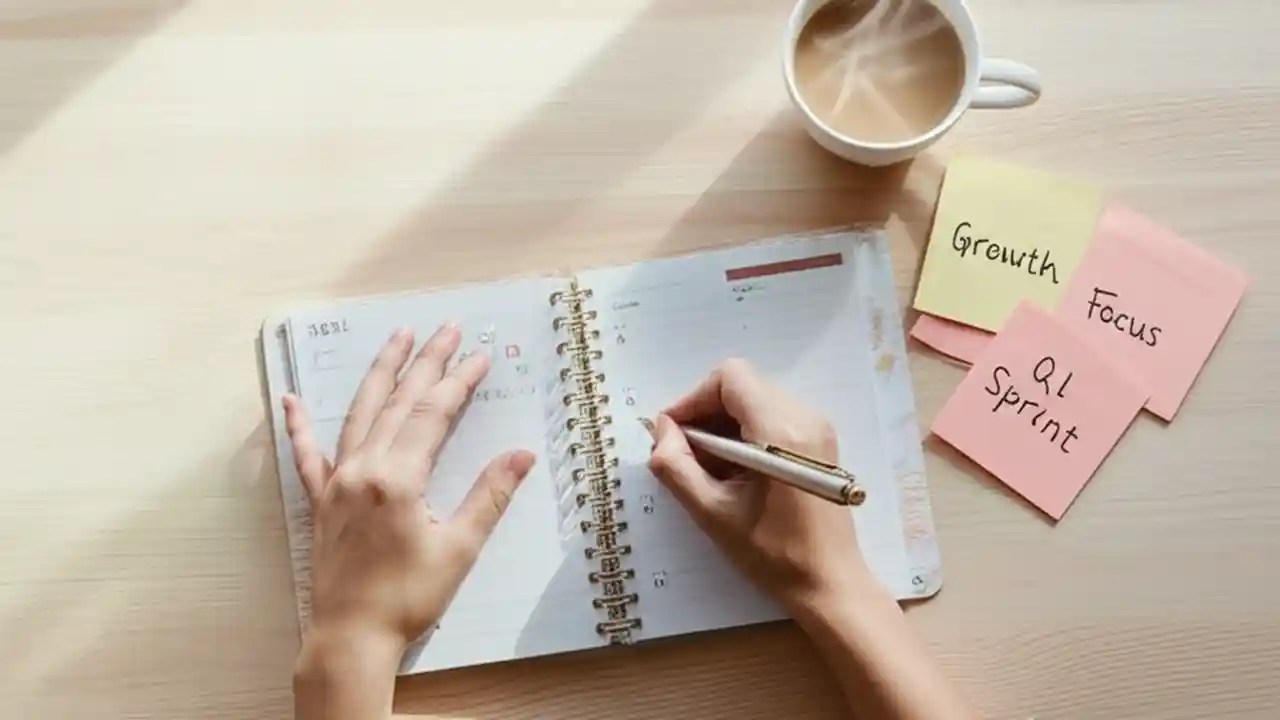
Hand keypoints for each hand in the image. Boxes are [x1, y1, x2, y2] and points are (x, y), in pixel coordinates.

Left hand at [283, 324, 535, 652]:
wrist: (351, 637)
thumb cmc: (408, 599)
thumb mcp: (459, 549)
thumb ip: (488, 496)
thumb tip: (520, 456)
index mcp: (397, 479)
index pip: (432, 414)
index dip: (458, 382)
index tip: (478, 356)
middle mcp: (362, 470)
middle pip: (398, 402)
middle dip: (425, 362)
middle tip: (446, 329)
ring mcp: (336, 483)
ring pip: (358, 414)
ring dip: (379, 373)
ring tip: (396, 339)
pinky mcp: (321, 502)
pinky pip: (307, 455)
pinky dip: (300, 426)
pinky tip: (291, 400)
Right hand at [648, 359, 872, 610]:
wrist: (829, 583)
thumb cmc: (772, 553)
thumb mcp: (712, 513)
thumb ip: (676, 466)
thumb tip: (661, 429)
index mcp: (781, 430)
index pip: (730, 378)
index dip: (693, 398)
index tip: (673, 434)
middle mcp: (805, 417)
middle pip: (743, 386)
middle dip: (707, 413)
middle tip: (686, 455)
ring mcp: (818, 427)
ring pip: (756, 399)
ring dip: (725, 425)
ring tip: (710, 468)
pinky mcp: (821, 441)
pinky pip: (774, 417)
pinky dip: (746, 433)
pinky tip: (736, 472)